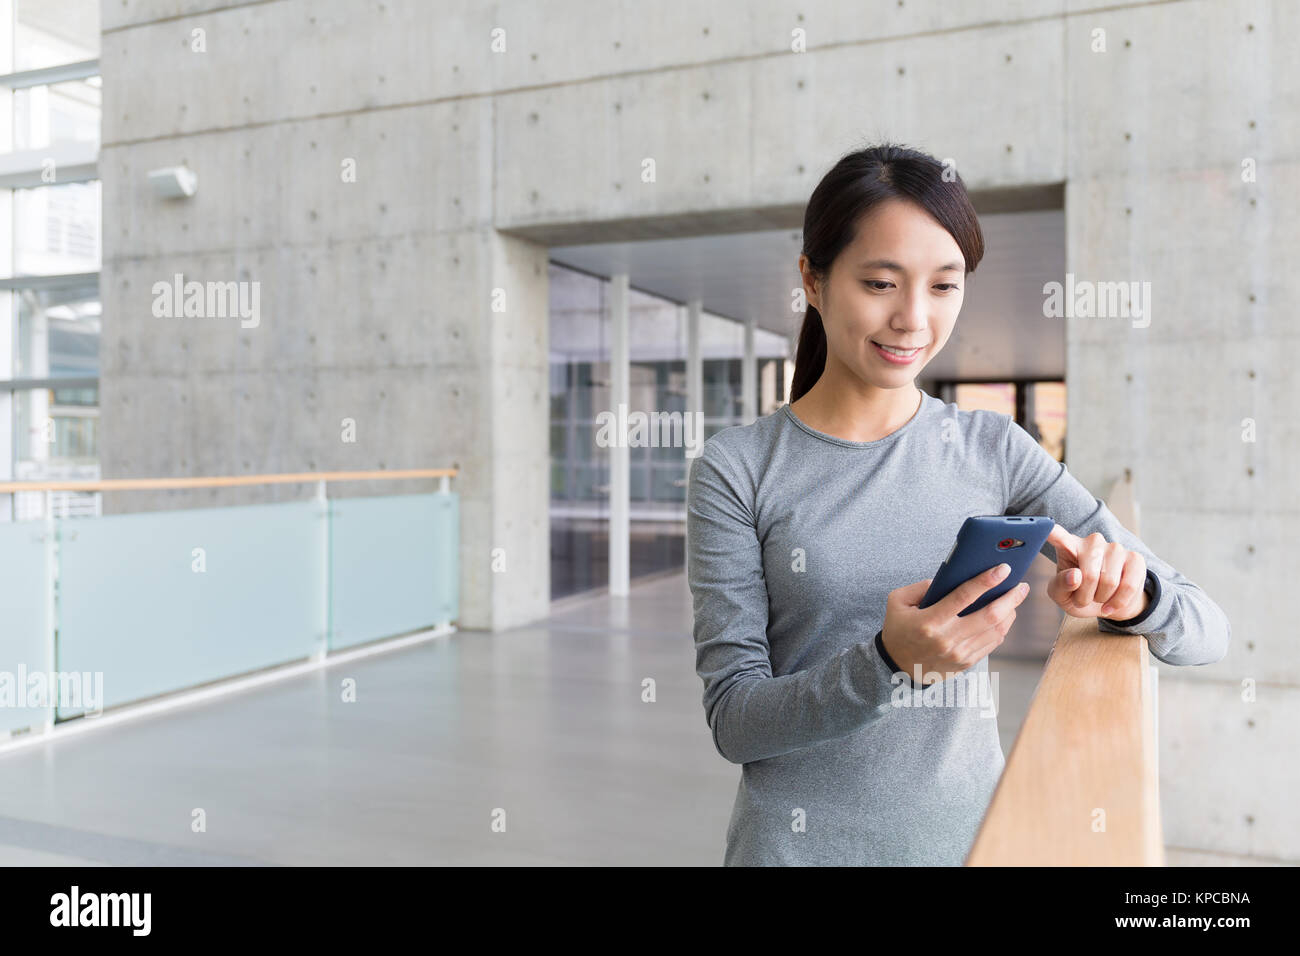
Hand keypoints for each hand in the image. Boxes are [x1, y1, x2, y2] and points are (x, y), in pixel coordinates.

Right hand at [880, 564, 1029, 684]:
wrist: (897, 666)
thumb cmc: (899, 629)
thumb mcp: (898, 602)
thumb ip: (922, 586)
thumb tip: (951, 578)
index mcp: (929, 621)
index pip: (964, 597)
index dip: (986, 581)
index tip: (1003, 569)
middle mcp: (947, 639)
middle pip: (989, 616)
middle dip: (1010, 598)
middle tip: (1021, 585)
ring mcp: (959, 654)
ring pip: (996, 631)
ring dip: (1010, 612)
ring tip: (1014, 598)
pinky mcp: (966, 663)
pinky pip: (992, 643)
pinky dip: (1002, 627)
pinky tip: (1004, 616)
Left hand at [1045, 524, 1147, 619]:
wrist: (1107, 603)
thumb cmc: (1078, 595)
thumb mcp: (1061, 595)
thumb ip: (1061, 586)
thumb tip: (1075, 576)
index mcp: (1068, 546)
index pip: (1059, 537)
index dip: (1053, 532)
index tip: (1046, 527)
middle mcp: (1092, 541)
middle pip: (1089, 575)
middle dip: (1085, 595)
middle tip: (1082, 599)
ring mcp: (1115, 547)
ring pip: (1110, 581)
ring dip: (1102, 599)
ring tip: (1098, 598)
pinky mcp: (1135, 558)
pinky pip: (1129, 586)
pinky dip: (1119, 602)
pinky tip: (1112, 604)